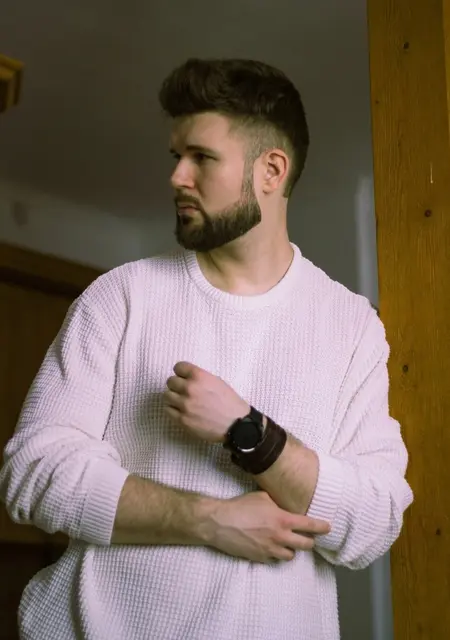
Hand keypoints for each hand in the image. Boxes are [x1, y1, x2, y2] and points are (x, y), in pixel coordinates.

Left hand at [163, 362, 250, 442]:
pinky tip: (182, 411)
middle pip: (170, 381)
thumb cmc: (229, 402)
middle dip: (177, 385)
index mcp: (199, 376)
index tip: (184, 377)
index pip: (178, 367)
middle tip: (184, 391)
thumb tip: (186, 378)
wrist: (236, 425)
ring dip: (174, 397)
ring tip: (182, 401)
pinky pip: (168, 410)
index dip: (181, 372)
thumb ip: (199, 378)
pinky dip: (173, 409)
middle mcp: (190, 388)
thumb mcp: (217, 382)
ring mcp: (185, 405)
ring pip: (167, 395)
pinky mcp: (182, 419)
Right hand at [204, 491, 330, 563]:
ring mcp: (270, 550)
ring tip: (286, 542)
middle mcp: (280, 537)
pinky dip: (275, 554)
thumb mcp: (262, 497)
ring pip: (291, 556)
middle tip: (307, 537)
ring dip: (291, 549)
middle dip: (309, 541)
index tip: (328, 527)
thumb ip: (277, 504)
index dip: (322, 527)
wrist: (220, 522)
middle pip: (305, 545)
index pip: (310, 526)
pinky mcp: (260, 558)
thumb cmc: (240, 506)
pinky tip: (269, 546)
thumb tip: (284, 506)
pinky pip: (274, 559)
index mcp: (283, 519)